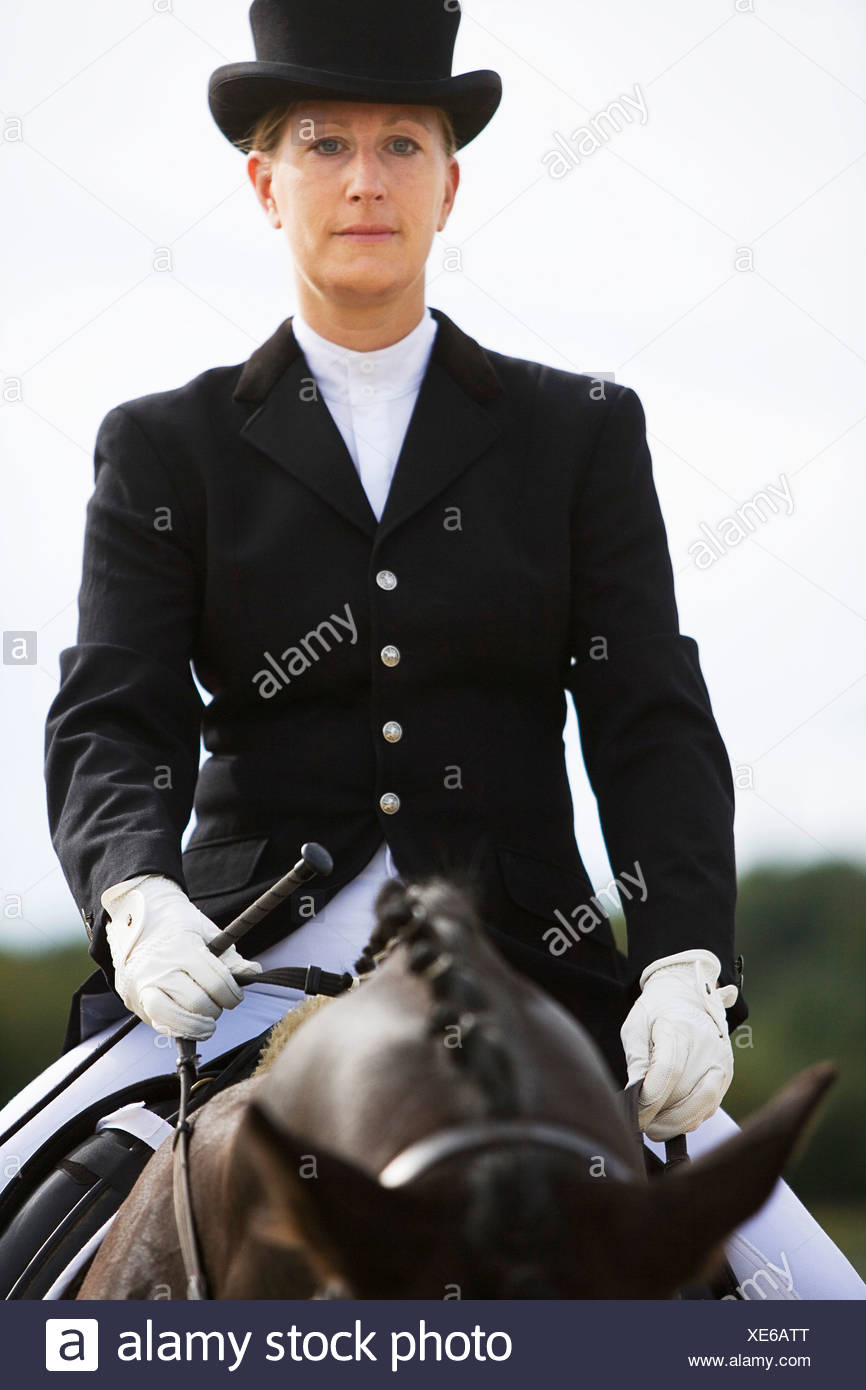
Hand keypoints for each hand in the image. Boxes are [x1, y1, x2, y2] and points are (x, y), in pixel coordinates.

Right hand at [102, 872, 262, 1038]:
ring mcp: (143, 984)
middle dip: (215, 1010)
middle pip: (196, 1002)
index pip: (217, 982)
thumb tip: (254, 973)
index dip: (233, 995)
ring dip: (195, 1027)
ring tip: (206, 1026)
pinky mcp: (133, 998)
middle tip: (218, 1006)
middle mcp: (161, 967)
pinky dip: (175, 1028)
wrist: (136, 918)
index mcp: (183, 947)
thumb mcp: (207, 932)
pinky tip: (186, 1026)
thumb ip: (230, 957)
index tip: (235, 996)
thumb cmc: (177, 925)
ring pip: (171, 1018)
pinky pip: (156, 1022)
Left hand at [620, 948, 738, 1140]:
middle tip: (642, 1126)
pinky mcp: (726, 1074)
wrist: (686, 995)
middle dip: (662, 1119)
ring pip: (703, 1105)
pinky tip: (671, 1118)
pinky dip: (690, 1118)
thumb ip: (636, 1061)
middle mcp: (707, 1046)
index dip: (650, 1099)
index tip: (634, 1114)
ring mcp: (720, 1062)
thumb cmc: (655, 1012)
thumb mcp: (635, 1027)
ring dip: (677, 1124)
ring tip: (655, 1127)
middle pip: (688, 1094)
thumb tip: (636, 1098)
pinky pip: (710, 1105)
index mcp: (680, 1028)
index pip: (668, 1071)